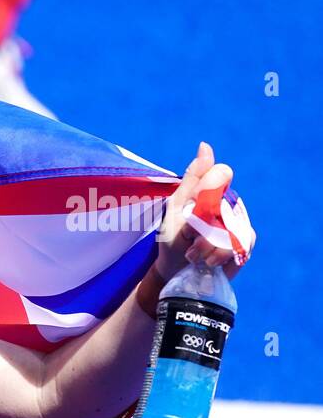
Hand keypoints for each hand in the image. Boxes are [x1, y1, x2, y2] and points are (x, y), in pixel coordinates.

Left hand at [153, 141, 243, 282]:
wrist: (174, 271)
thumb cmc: (172, 238)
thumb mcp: (177, 208)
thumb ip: (193, 179)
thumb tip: (205, 145)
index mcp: (213, 191)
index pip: (221, 173)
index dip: (206, 192)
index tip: (191, 209)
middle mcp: (230, 204)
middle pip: (224, 205)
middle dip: (200, 227)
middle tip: (188, 238)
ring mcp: (240, 224)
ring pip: (232, 228)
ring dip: (207, 246)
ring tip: (193, 255)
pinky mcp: (245, 245)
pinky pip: (241, 245)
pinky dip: (219, 256)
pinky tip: (207, 262)